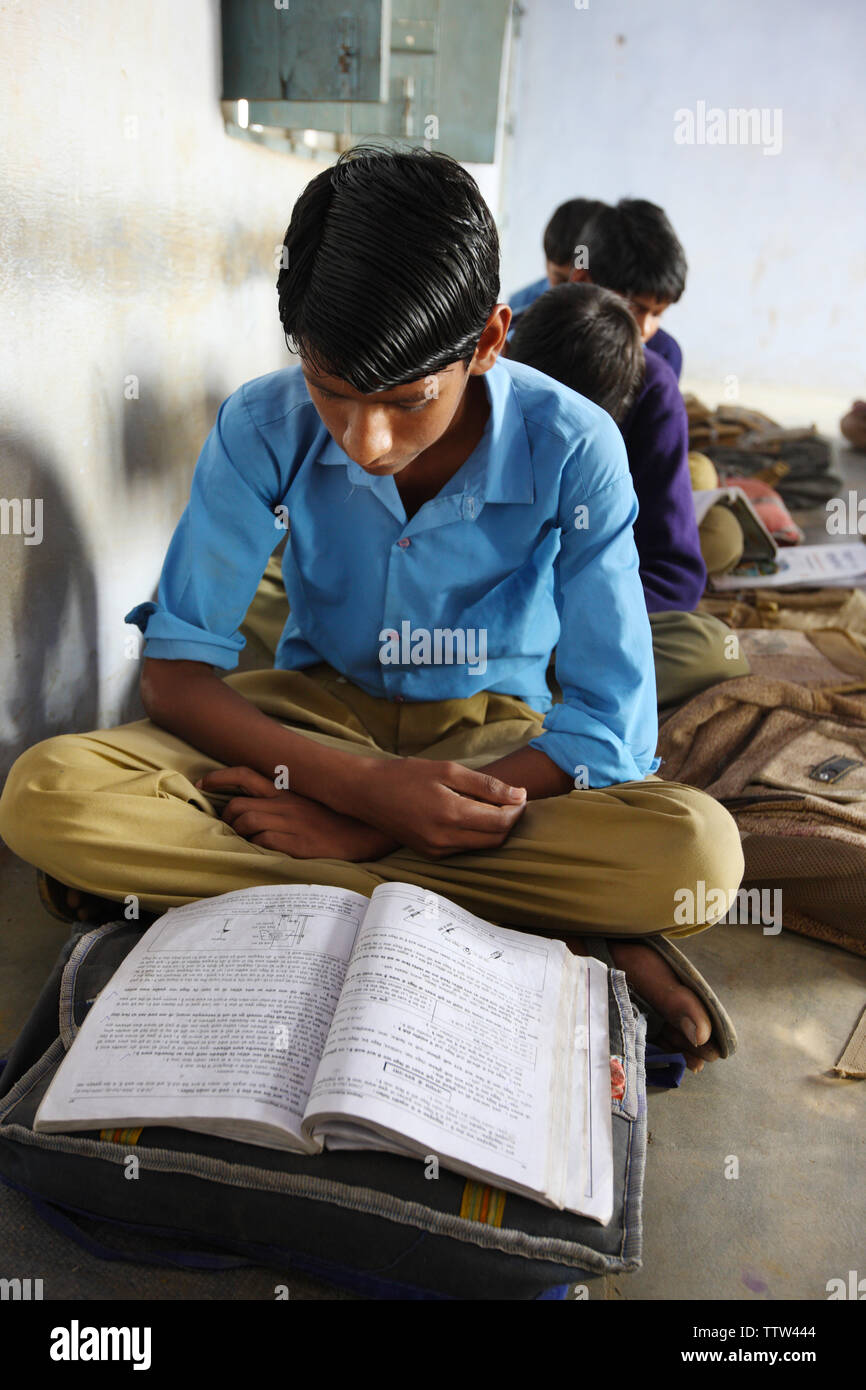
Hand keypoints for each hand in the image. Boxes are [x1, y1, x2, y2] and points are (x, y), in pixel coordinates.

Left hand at [195, 767, 401, 860]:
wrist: (369, 831)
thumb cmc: (341, 817)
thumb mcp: (314, 799)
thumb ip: (289, 798)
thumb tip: (263, 802)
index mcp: (289, 789)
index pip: (246, 775)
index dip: (220, 778)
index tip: (203, 783)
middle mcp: (286, 803)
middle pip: (238, 805)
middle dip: (228, 818)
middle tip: (233, 827)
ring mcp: (291, 823)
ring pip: (245, 823)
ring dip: (240, 834)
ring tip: (249, 841)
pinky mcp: (296, 844)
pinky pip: (262, 843)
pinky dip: (257, 847)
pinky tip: (266, 852)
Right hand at [350, 757, 527, 858]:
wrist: (367, 793)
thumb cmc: (406, 775)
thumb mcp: (447, 770)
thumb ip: (486, 785)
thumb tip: (518, 795)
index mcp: (450, 815)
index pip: (501, 822)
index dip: (517, 810)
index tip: (519, 794)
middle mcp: (445, 839)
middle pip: (496, 839)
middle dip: (509, 820)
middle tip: (509, 799)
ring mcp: (437, 850)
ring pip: (482, 846)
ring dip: (493, 828)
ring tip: (488, 804)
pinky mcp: (431, 854)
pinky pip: (465, 848)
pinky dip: (475, 834)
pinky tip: (469, 814)